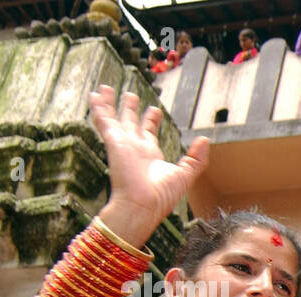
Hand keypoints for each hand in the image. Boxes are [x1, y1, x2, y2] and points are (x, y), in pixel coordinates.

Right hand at [88, 86, 208, 245]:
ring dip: (110, 104)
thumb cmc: (163, 195)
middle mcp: (135, 148)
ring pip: (114, 118)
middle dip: (131, 109)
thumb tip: (204, 140)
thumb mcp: (186, 175)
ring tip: (107, 88)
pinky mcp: (113, 141)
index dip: (152, 120)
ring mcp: (123, 144)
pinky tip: (95, 95)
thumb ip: (196, 158)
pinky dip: (99, 107)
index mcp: (150, 155)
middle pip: (131, 123)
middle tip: (131, 96)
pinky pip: (103, 120)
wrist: (142, 204)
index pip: (149, 132)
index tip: (155, 110)